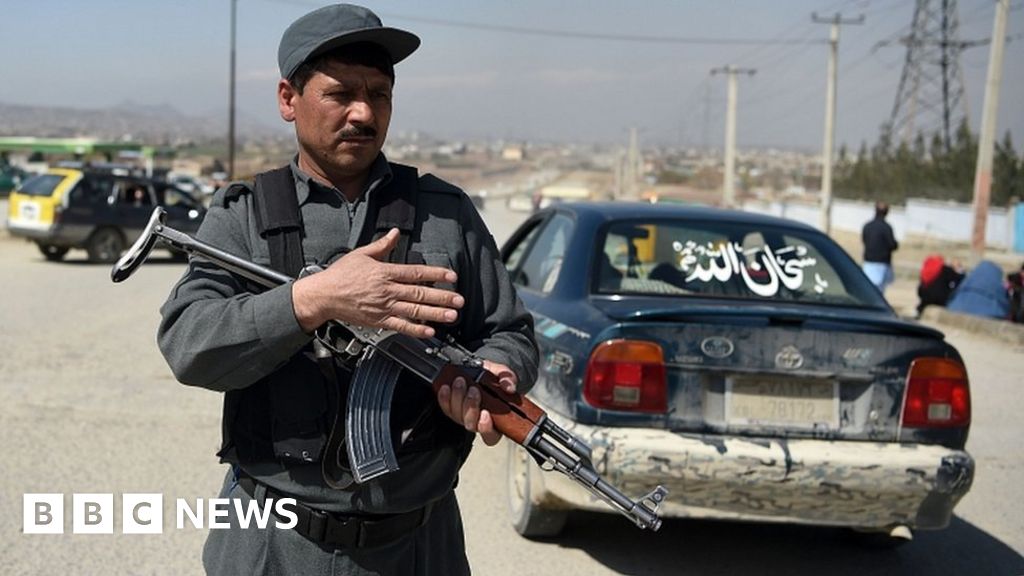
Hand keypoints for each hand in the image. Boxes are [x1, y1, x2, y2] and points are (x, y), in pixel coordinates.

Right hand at [292, 228, 463, 337]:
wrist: (323, 295)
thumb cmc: (340, 275)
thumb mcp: (361, 254)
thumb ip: (382, 245)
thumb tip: (395, 233)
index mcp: (384, 272)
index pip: (415, 272)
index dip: (435, 274)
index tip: (451, 276)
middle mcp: (386, 290)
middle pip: (419, 293)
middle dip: (442, 296)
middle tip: (459, 299)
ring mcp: (383, 307)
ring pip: (414, 310)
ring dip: (435, 313)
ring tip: (452, 316)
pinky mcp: (378, 321)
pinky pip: (400, 326)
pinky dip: (415, 330)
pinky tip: (429, 332)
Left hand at [437, 361, 517, 446]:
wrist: (478, 369)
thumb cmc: (492, 377)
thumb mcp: (504, 374)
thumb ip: (509, 379)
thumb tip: (509, 387)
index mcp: (495, 420)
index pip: (491, 436)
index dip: (487, 428)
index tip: (486, 413)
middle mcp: (477, 422)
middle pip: (470, 425)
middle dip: (471, 407)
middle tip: (474, 389)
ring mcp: (463, 416)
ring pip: (457, 416)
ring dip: (458, 398)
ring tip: (461, 382)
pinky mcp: (450, 409)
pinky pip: (445, 408)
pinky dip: (444, 398)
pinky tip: (446, 387)